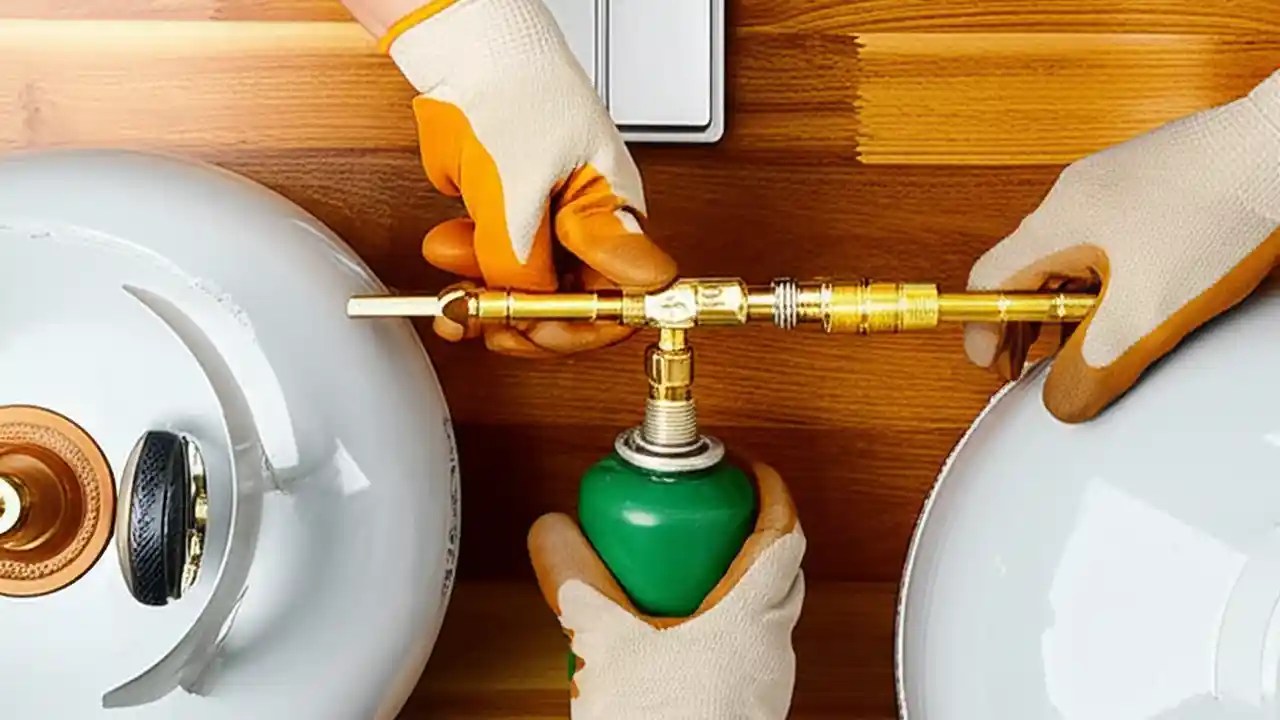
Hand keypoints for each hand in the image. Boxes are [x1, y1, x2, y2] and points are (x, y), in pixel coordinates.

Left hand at [350, 0, 675, 355]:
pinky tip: (446, 264)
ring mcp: (548, 231)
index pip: (623, 298)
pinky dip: (468, 278)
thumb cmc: (516, 96)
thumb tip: (542, 311)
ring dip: (486, 300)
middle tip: (492, 322)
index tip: (540, 327)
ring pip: (528, 298)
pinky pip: (496, 275)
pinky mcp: (512, 229)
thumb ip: (527, 261)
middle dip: (526, 322)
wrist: (466, 61)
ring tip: (455, 290)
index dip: (584, 323)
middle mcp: (588, 230)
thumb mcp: (520, 189)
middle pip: (573, 309)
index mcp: (614, 217)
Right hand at [527, 462, 804, 719]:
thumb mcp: (603, 645)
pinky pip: (744, 651)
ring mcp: (764, 684)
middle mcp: (770, 649)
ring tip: (682, 576)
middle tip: (707, 517)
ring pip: (763, 614)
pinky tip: (672, 638)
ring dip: (731, 584)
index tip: (746, 469)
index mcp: (752, 616)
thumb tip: (553, 532)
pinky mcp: (746, 710)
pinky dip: (719, 627)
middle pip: (779, 570)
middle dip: (746, 533)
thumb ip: (574, 581)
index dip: (770, 491)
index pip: (784, 533)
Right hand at [966, 69, 1279, 421]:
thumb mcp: (1149, 314)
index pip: (986, 283)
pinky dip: (1105, 275)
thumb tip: (1061, 402)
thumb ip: (1095, 367)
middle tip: (1035, 366)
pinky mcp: (1148, 181)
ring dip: (1068, 302)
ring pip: (1069, 254)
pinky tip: (1143, 295)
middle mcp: (1073, 194)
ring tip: (1094, 339)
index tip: (996, 367)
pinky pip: (1106, 237)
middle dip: (1024, 325)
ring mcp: (1111, 183)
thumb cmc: (1224, 210)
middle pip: (1024, 269)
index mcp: (1057, 222)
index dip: (982, 334)